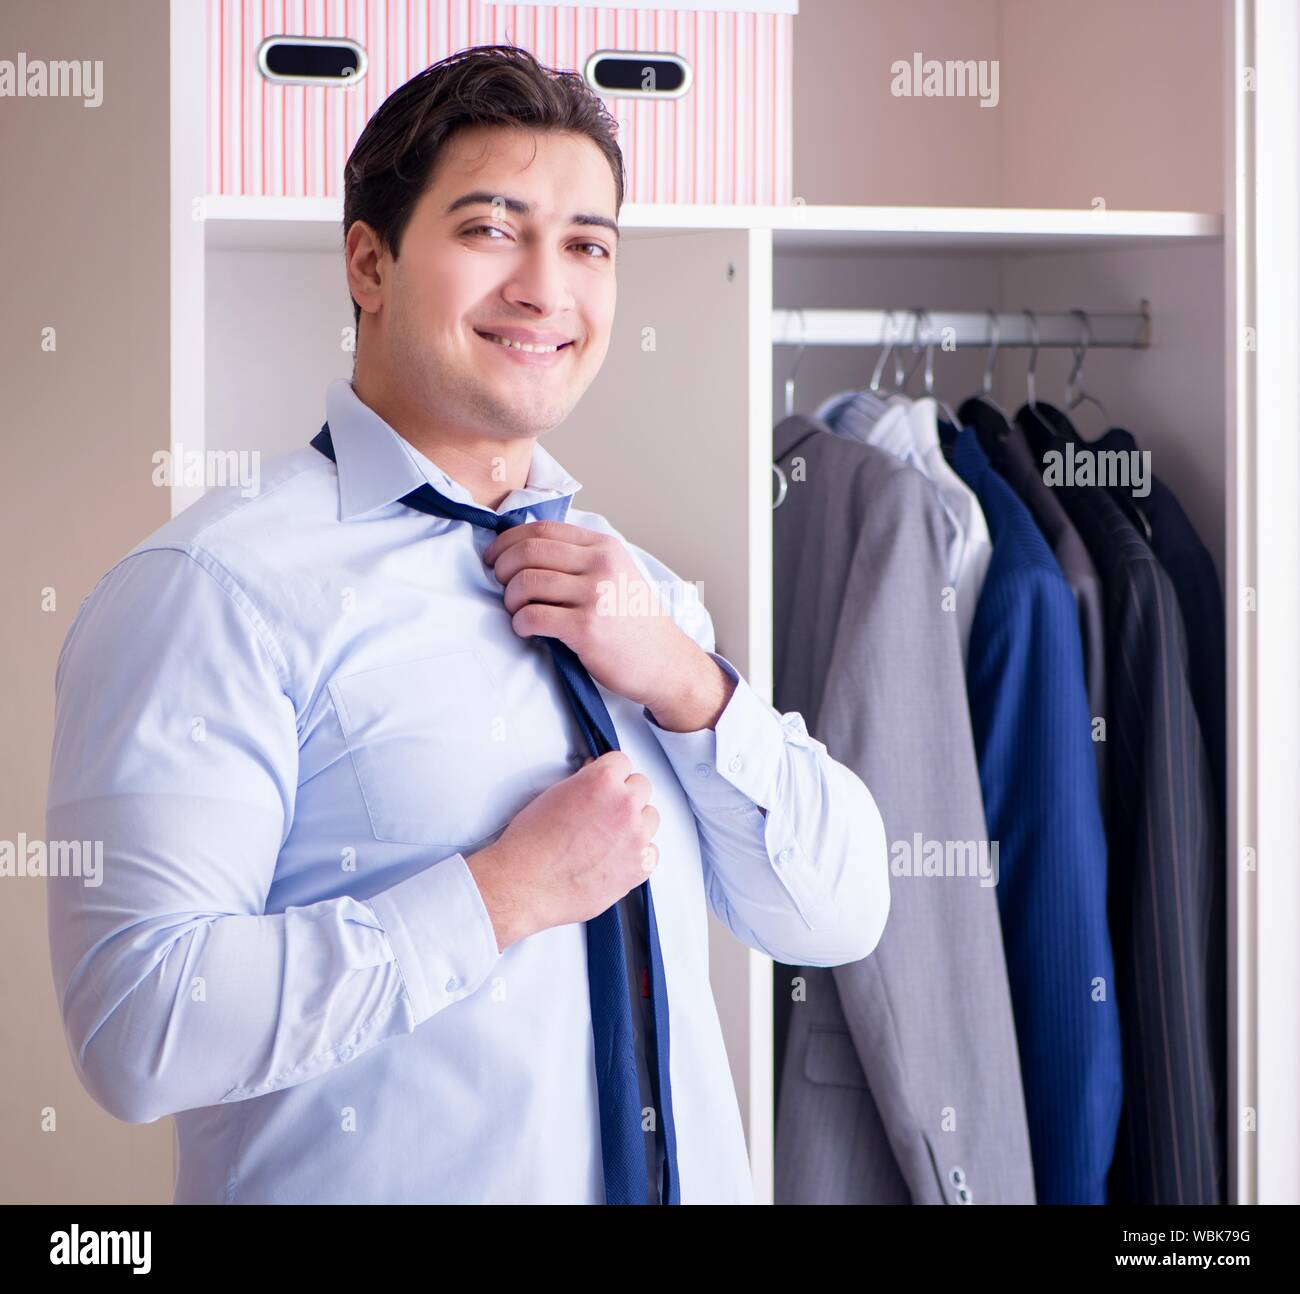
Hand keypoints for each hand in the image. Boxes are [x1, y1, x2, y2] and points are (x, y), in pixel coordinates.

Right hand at [465, 751, 658, 951]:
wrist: (525, 885)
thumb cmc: (530, 844)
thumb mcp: (554, 795)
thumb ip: (584, 783)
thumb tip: (596, 781)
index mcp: (602, 781)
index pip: (622, 762)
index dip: (610, 774)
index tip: (606, 783)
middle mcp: (624, 806)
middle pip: (641, 786)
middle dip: (624, 794)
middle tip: (606, 810)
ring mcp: (636, 837)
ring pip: (650, 817)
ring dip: (635, 822)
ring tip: (610, 836)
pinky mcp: (639, 867)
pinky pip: (651, 851)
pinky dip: (638, 853)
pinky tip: (617, 856)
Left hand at [482, 520, 710, 720]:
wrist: (665, 662)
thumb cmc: (634, 621)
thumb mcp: (617, 573)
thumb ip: (580, 558)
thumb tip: (524, 550)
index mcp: (604, 547)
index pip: (541, 530)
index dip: (507, 542)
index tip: (494, 557)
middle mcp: (600, 565)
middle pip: (528, 552)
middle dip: (502, 569)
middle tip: (501, 586)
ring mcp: (594, 595)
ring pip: (525, 583)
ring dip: (509, 599)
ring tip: (517, 611)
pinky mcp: (586, 628)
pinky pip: (532, 617)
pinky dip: (519, 624)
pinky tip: (527, 630)